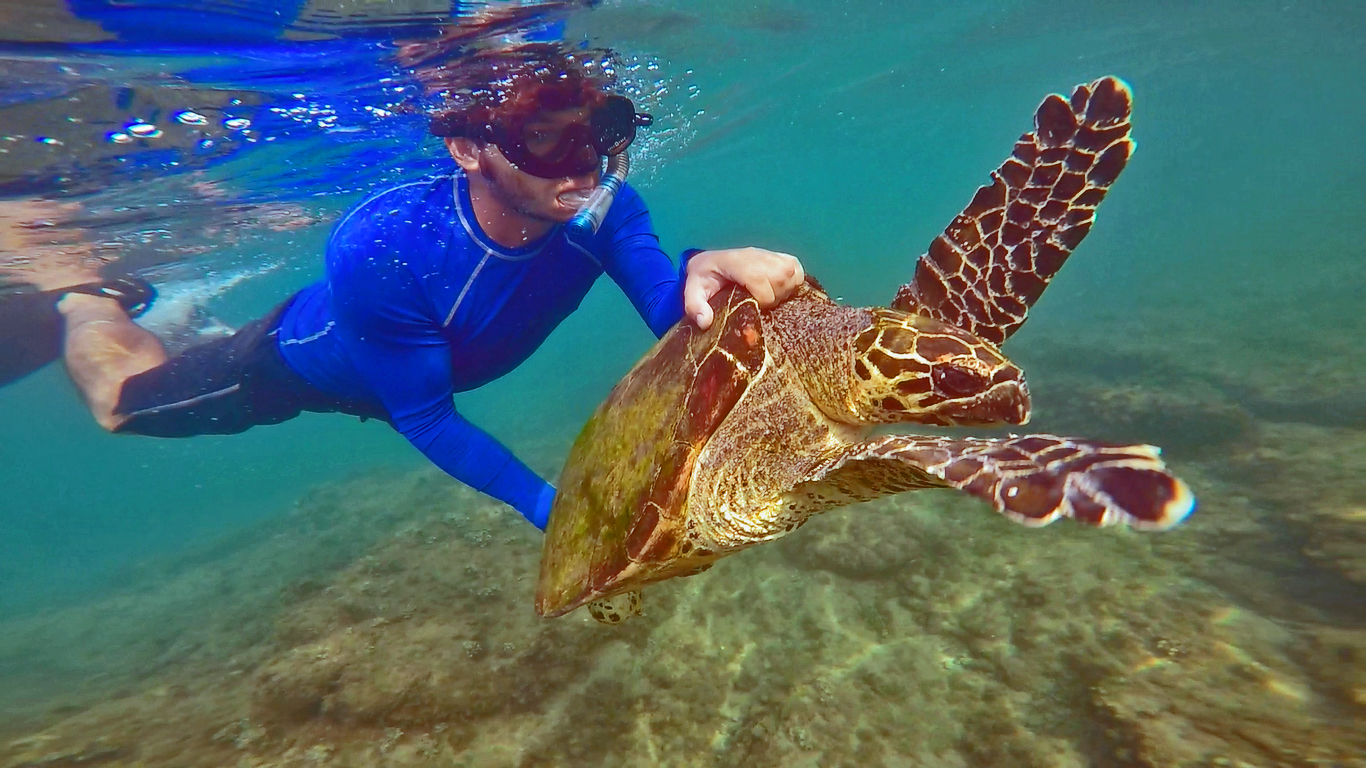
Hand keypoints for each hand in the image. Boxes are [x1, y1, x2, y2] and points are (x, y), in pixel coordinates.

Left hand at [683, 247, 804, 329]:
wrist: (710, 263)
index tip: (752, 308)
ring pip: (792, 276)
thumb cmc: (703, 279)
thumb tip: (705, 322)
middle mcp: (757, 255)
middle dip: (774, 298)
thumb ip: (694, 306)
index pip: (762, 283)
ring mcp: (771, 255)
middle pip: (781, 280)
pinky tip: (782, 291)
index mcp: (737, 263)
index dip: (761, 301)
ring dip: (785, 292)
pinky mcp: (781, 257)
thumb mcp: (692, 292)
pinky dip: (794, 283)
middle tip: (760, 305)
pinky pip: (798, 270)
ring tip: (770, 299)